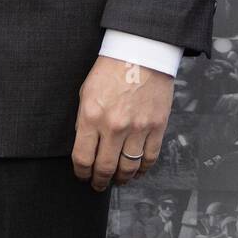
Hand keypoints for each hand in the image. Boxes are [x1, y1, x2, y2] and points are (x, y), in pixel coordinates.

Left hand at [72, 56, 173, 190]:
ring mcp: (137, 128)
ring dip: (121, 179)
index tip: (82, 176)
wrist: (141, 53)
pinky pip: (149, 158)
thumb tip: (85, 146)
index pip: (83, 158)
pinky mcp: (156, 127)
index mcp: (91, 115)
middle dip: (99, 181)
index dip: (81, 173)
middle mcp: (114, 125)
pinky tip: (137, 171)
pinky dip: (143, 170)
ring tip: (117, 180)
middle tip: (98, 184)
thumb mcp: (86, 92)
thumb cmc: (112, 69)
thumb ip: (84, 120)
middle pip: (105, 168)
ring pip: (128, 168)